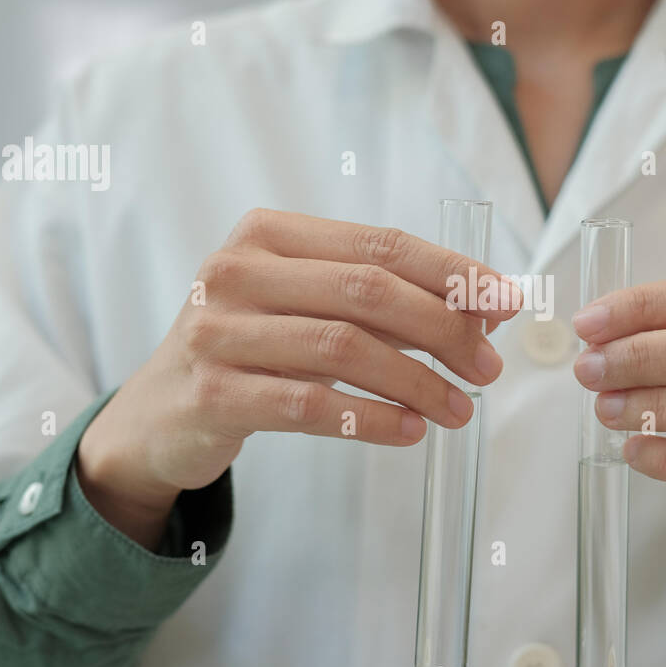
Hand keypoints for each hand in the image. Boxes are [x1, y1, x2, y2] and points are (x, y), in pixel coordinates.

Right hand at [78, 209, 521, 547]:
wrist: (158, 414)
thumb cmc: (251, 350)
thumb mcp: (308, 309)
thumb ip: (381, 301)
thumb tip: (481, 311)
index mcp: (268, 235)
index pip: (381, 244)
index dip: (453, 272)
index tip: (507, 303)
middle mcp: (236, 271)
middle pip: (367, 291)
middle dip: (443, 328)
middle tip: (487, 367)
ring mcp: (217, 331)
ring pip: (344, 348)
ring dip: (417, 382)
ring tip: (459, 410)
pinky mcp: (212, 393)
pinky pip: (310, 405)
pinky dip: (372, 419)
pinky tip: (410, 431)